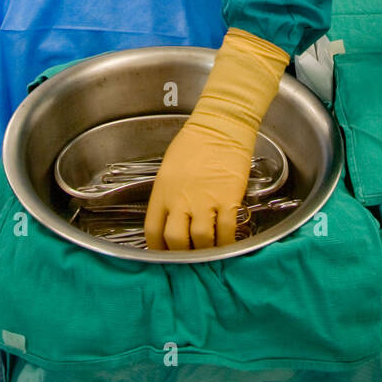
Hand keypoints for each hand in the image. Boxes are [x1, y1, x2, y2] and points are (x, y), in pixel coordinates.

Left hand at [144, 118, 253, 249]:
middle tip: (189, 254)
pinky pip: (225, 231)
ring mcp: (205, 201)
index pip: (153, 230)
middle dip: (182, 253)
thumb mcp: (169, 169)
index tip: (164, 254)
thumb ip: (168, 195)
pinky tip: (226, 242)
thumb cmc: (195, 142)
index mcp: (162, 192)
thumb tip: (173, 217)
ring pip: (201, 240)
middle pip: (175, 240)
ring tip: (208, 249)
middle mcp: (180, 200)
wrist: (220, 127)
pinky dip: (226, 242)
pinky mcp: (228, 200)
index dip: (157, 248)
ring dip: (205, 250)